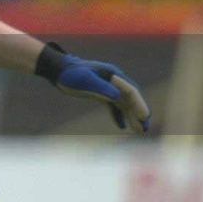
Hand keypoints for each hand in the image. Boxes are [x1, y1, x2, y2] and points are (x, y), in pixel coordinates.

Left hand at [36, 43, 150, 133]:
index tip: (144, 117)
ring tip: (139, 131)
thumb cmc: (71, 74)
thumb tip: (118, 97)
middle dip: (138, 113)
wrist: (57, 71)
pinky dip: (118, 115)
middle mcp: (113, 80)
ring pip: (123, 103)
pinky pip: (113, 105)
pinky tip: (122, 126)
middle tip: (145, 129)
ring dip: (131, 116)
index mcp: (113, 75)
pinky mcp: (100, 93)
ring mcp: (107, 87)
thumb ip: (101, 88)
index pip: (131, 91)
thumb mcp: (85, 80)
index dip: (139, 104)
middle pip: (130, 98)